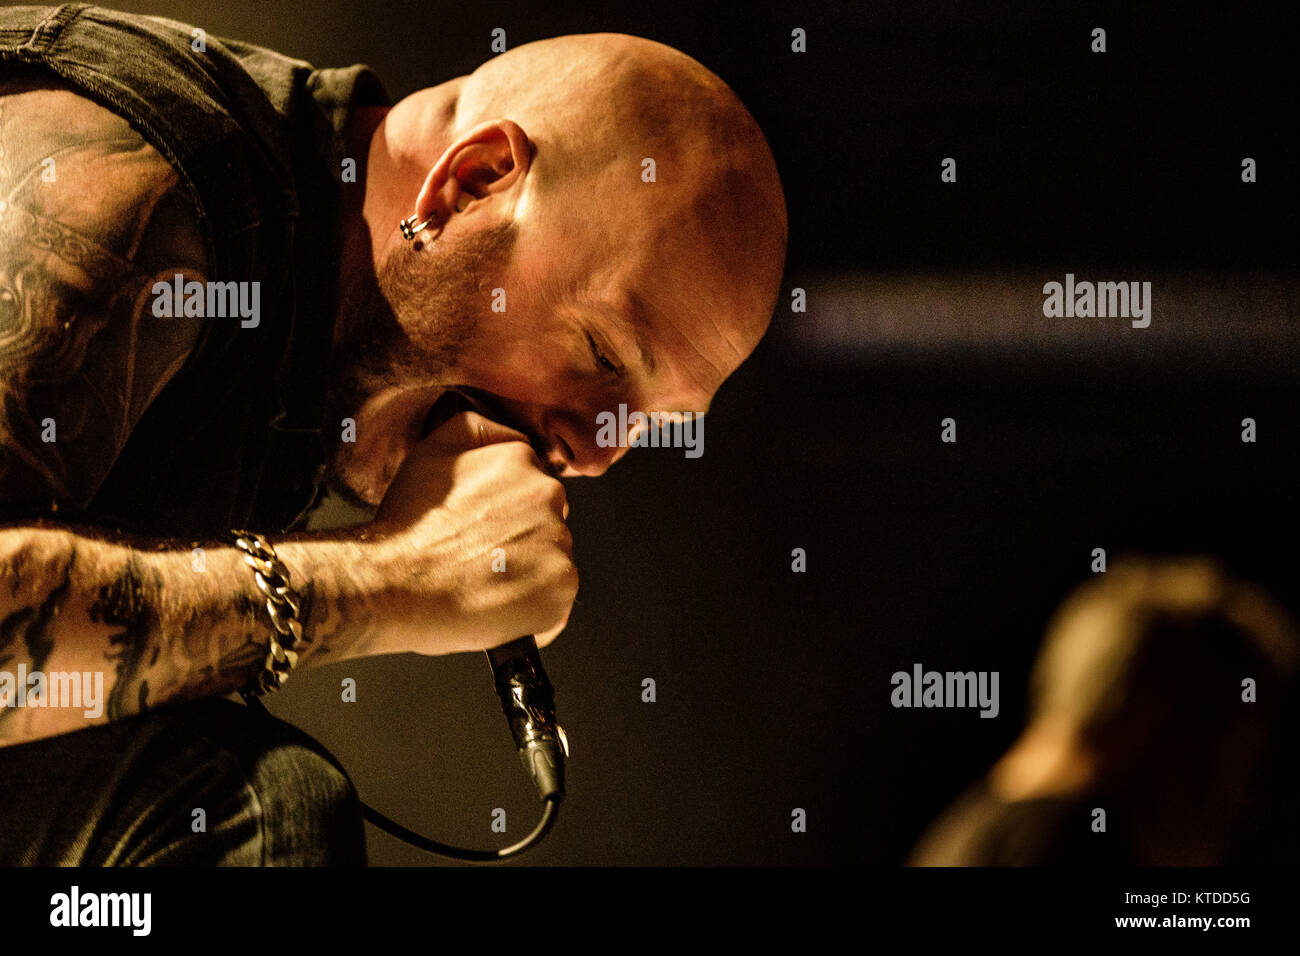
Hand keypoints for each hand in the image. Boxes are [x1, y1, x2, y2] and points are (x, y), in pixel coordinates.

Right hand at [365, 409, 577, 653]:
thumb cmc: (408, 526)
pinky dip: (533, 607)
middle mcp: (548, 496)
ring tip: (483, 584)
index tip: (477, 527)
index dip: (500, 509)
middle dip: (519, 537)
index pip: (528, 483)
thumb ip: (477, 429)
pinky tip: (498, 607)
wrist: (394, 586)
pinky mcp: (561, 588)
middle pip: (545, 519)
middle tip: (477, 556)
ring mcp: (559, 543)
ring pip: (550, 558)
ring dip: (526, 572)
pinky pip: (556, 598)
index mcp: (521, 461)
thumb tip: (509, 437)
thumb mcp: (432, 450)